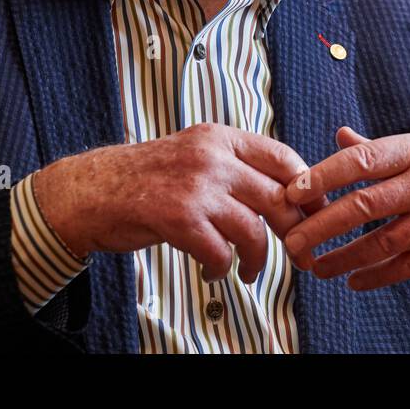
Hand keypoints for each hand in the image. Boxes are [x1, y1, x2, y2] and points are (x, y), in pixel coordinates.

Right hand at [33, 123, 322, 283]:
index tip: (317, 213)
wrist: (92, 190)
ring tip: (250, 270)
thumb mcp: (195, 153)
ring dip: (257, 259)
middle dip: (295, 232)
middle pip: (278, 197)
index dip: (308, 189)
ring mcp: (195, 187)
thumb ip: (235, 164)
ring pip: (254, 230)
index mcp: (220, 137)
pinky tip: (214, 271)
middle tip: (300, 253)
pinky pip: (220, 253)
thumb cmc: (147, 177)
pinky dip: (221, 269)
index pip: (283, 158)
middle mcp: (211, 157)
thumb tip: (288, 189)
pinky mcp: (177, 218)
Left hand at [282, 127, 409, 289]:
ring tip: (316, 266)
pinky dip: (377, 276)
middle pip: (366, 204)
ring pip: (382, 241)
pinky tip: (354, 280)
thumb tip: (340, 137)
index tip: (293, 190)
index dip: (324, 175)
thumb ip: (384, 148)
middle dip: (322, 225)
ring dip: (344, 258)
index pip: (364, 159)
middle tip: (293, 240)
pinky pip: (407, 266)